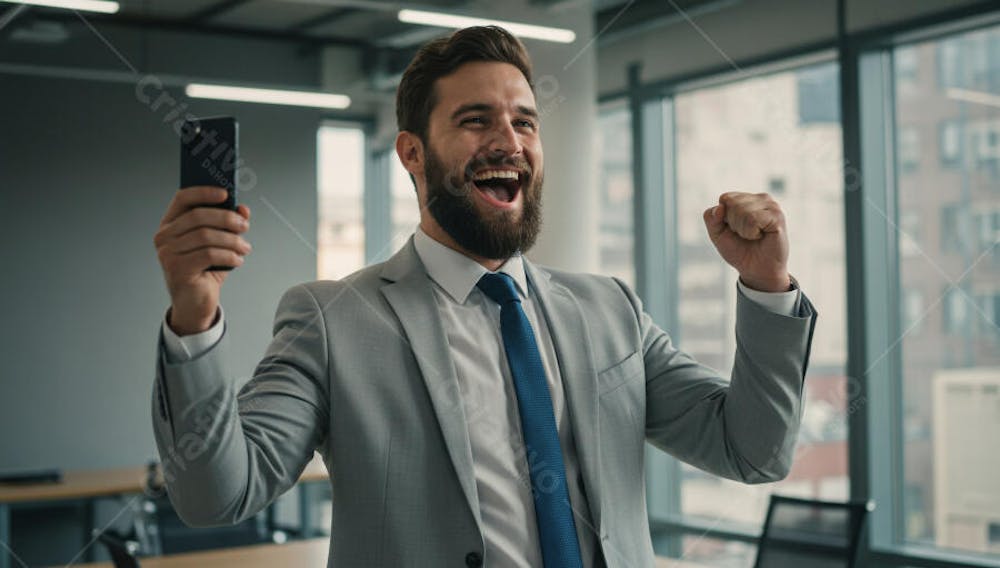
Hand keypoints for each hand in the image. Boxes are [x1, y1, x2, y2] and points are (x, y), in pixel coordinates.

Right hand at [153, 186, 251, 334]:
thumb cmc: (205, 269)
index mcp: (170, 224)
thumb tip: (243, 208)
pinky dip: (229, 255)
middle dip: (226, 219)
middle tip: (245, 226)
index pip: (182, 198)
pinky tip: (238, 260)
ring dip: (231, 240)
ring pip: (206, 236)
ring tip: (245, 247)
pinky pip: (208, 254)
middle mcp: (164, 237)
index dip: (204, 192)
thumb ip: (228, 224)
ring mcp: (167, 253)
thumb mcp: (218, 243)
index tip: (226, 193)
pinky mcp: (177, 269)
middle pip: (198, 216)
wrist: (196, 302)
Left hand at [703, 192, 789, 292]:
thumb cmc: (739, 250)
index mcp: (746, 199)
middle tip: (746, 235)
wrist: (756, 270)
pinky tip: (761, 236)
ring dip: (743, 230)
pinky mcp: (777, 216)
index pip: (725, 198)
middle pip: (732, 203)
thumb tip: (720, 206)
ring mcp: (771, 206)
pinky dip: (751, 233)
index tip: (734, 229)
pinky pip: (752, 219)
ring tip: (754, 236)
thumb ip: (711, 218)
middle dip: (733, 224)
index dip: (724, 218)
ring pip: (742, 211)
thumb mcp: (717, 234)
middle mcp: (760, 198)